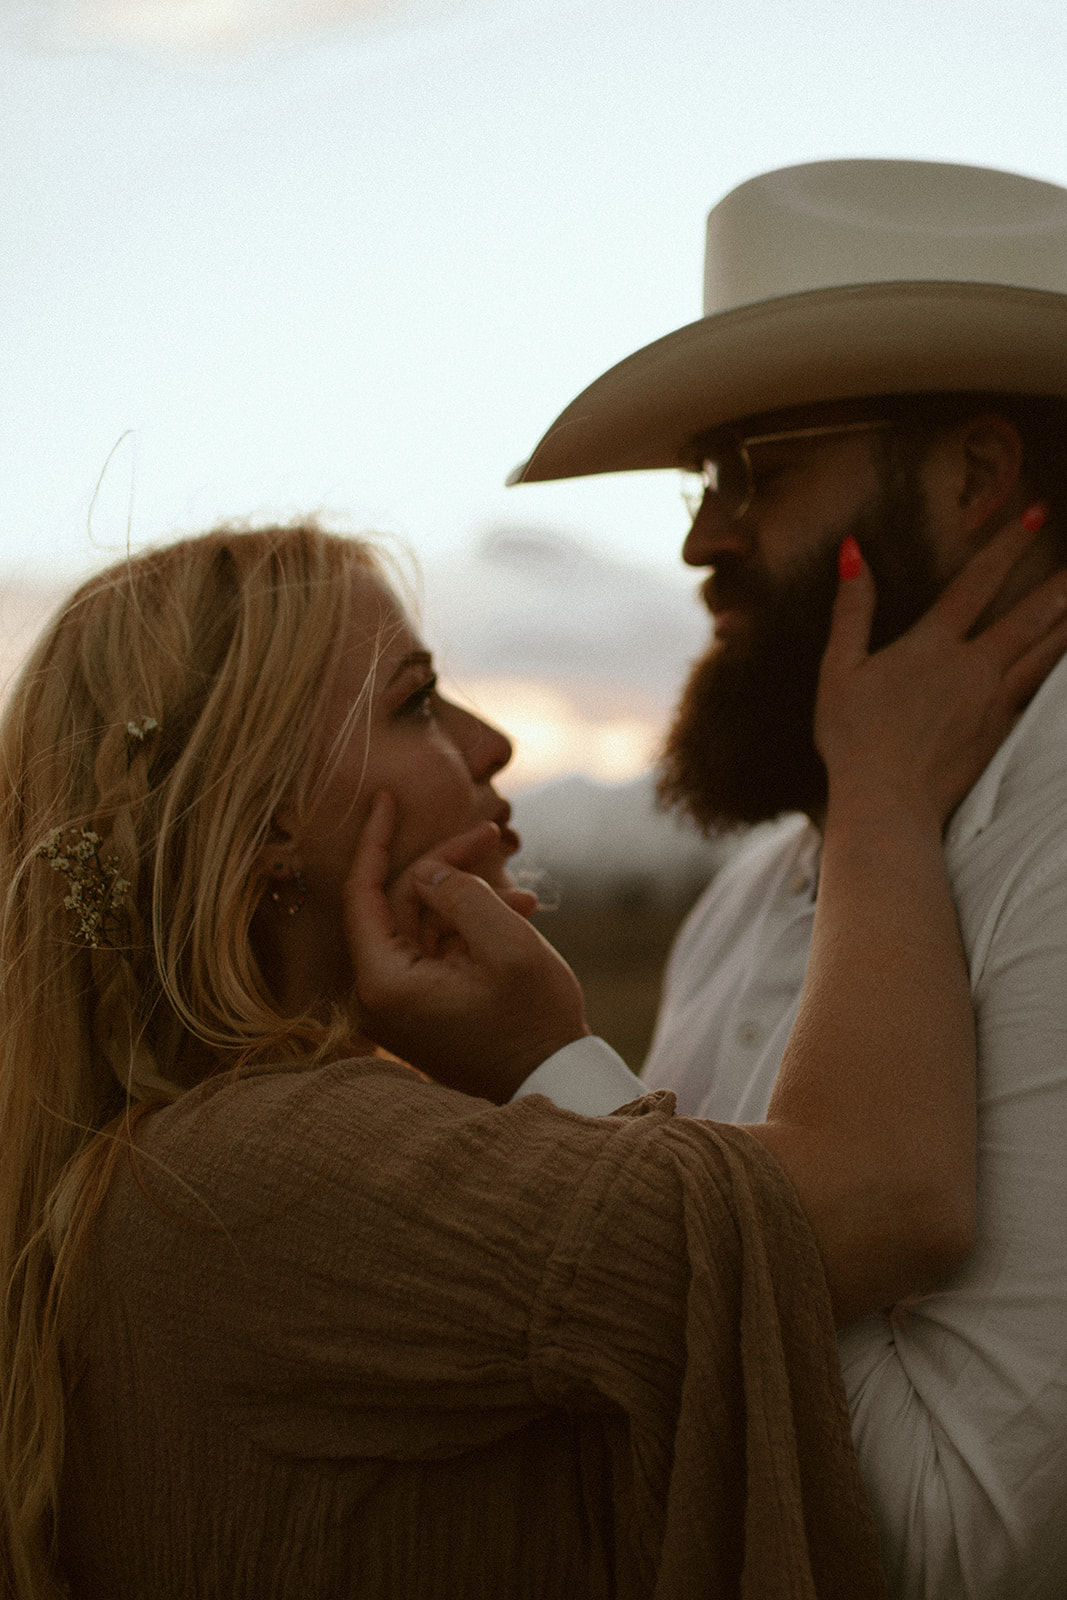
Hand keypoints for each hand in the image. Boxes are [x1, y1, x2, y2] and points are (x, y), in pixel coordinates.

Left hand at [343, 793, 588, 1101]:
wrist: (554, 1083)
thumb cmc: (533, 1021)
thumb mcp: (507, 944)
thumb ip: (462, 894)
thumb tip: (428, 873)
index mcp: (385, 980)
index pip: (362, 894)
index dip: (374, 840)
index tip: (384, 798)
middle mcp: (381, 992)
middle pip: (399, 903)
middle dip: (445, 865)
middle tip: (489, 835)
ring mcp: (402, 1000)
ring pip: (422, 921)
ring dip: (467, 896)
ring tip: (523, 892)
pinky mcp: (424, 1003)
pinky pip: (437, 945)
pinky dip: (470, 925)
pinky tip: (517, 911)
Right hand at [815, 515, 1066, 828]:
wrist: (887, 802)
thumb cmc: (853, 738)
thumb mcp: (837, 669)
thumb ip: (851, 609)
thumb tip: (852, 552)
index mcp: (932, 646)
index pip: (977, 582)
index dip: (1008, 544)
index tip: (1036, 513)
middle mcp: (973, 667)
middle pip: (1029, 615)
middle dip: (1059, 582)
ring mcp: (994, 701)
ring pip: (1046, 652)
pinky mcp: (1003, 733)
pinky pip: (1043, 693)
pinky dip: (1061, 671)